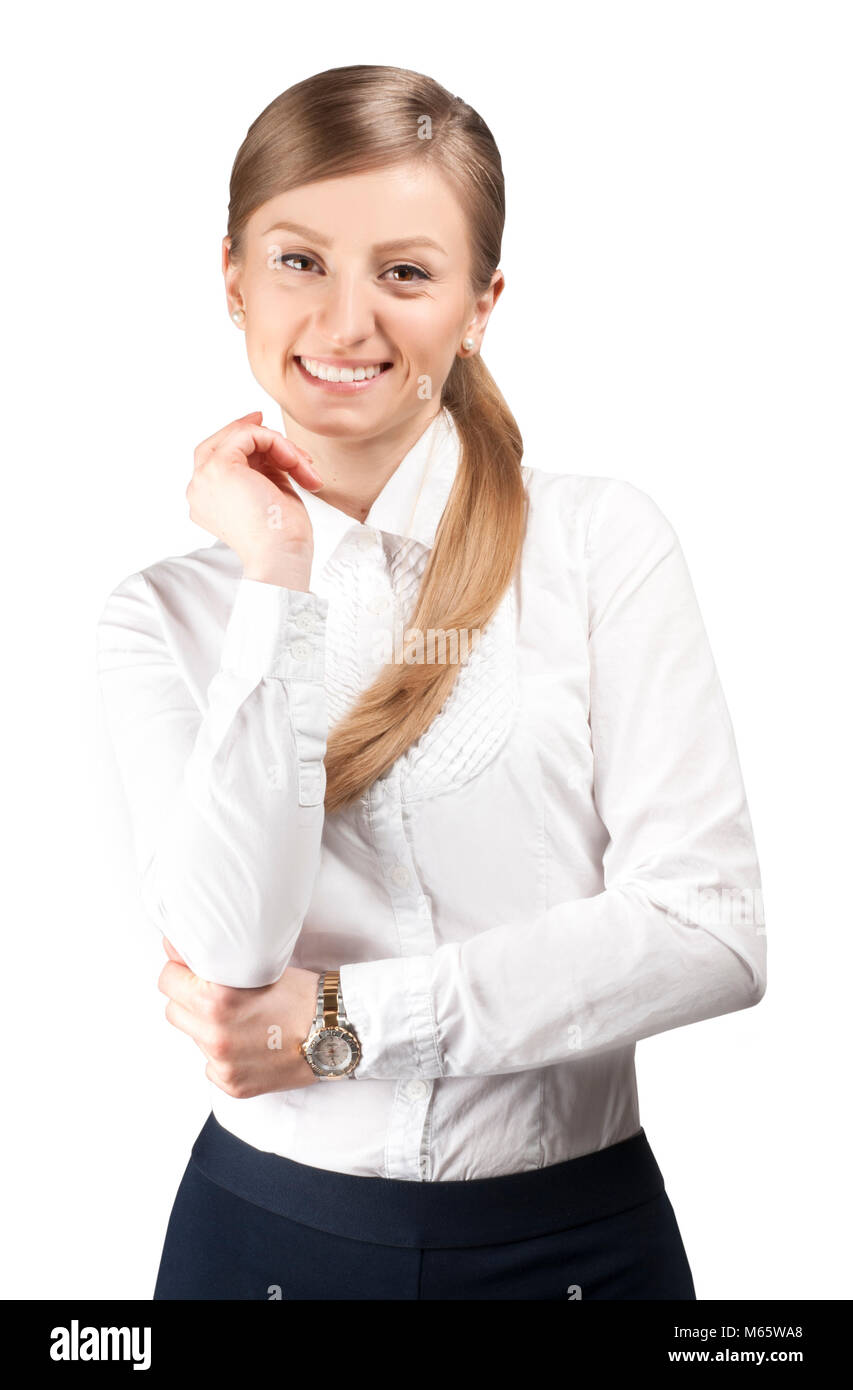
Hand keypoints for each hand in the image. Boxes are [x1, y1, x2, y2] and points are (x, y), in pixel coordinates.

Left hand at [158, 937, 319, 1096]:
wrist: (336, 1032)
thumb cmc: (304, 996)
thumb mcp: (259, 965)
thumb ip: (217, 962)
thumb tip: (178, 948)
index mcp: (217, 1000)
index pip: (167, 979)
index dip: (179, 970)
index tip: (188, 970)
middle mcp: (215, 1034)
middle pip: (173, 1010)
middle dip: (189, 999)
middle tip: (217, 995)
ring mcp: (222, 1064)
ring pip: (193, 1037)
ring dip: (206, 1027)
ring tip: (241, 1020)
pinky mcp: (232, 1085)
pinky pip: (211, 1065)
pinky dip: (224, 1055)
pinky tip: (250, 1043)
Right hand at [186, 410, 323, 582]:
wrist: (281, 556)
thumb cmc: (282, 537)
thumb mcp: (269, 494)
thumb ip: (263, 469)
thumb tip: (269, 445)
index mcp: (208, 500)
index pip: (218, 459)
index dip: (241, 440)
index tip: (268, 432)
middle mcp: (199, 489)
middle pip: (218, 443)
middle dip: (251, 431)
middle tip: (274, 424)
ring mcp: (204, 477)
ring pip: (237, 436)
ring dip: (276, 443)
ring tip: (301, 465)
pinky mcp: (218, 467)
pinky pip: (247, 435)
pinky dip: (275, 442)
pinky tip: (293, 462)